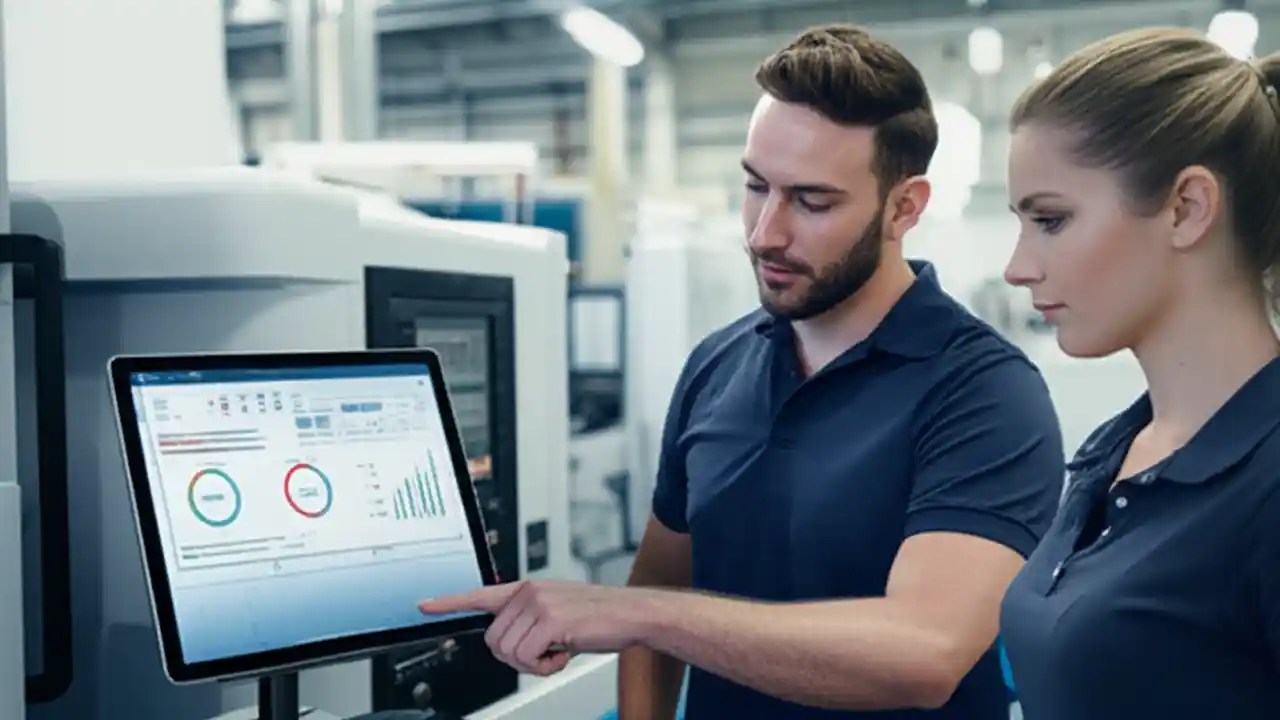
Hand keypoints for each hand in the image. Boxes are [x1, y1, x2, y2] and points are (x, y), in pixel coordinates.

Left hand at [418, 579, 654, 675]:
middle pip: (493, 641)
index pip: (480, 594)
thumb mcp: (558, 613)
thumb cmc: (600, 618)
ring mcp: (538, 604)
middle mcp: (528, 592)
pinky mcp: (551, 620)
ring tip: (560, 649)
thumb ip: (531, 621)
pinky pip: (527, 658)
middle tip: (546, 652)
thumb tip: (510, 643)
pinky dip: (546, 666)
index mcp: (527, 589)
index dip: (449, 602)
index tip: (424, 605)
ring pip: (508, 652)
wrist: (632, 614)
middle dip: (516, 657)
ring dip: (535, 663)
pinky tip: (565, 652)